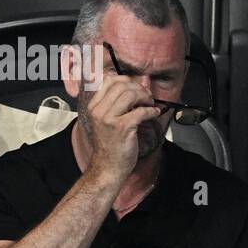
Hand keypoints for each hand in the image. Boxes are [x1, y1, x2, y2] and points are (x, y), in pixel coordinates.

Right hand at [80, 54, 162, 183]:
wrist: (107, 167)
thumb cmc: (109, 144)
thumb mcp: (105, 120)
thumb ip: (114, 103)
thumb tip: (134, 85)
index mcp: (93, 107)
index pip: (109, 80)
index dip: (127, 81)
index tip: (135, 89)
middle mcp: (98, 111)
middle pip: (122, 85)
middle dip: (139, 88)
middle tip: (146, 98)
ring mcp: (109, 119)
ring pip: (131, 94)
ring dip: (146, 98)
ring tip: (149, 105)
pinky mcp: (122, 128)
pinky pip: (142, 111)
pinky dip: (152, 111)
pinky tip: (154, 114)